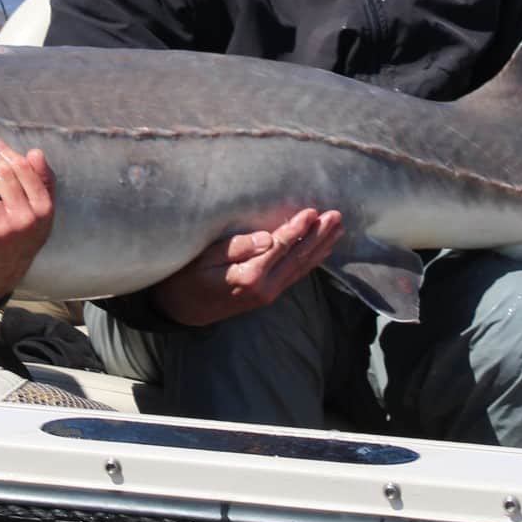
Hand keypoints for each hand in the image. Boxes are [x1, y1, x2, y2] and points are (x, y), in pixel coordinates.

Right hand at [151, 208, 344, 327]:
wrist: (183, 310)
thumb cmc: (188, 278)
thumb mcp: (204, 259)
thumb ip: (235, 247)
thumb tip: (267, 238)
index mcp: (250, 276)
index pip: (280, 247)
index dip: (297, 228)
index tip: (313, 211)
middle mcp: (266, 287)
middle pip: (298, 257)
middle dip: (319, 236)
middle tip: (337, 216)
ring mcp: (270, 293)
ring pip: (302, 267)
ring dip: (321, 247)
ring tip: (338, 229)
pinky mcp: (269, 295)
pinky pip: (296, 275)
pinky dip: (311, 261)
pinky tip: (321, 250)